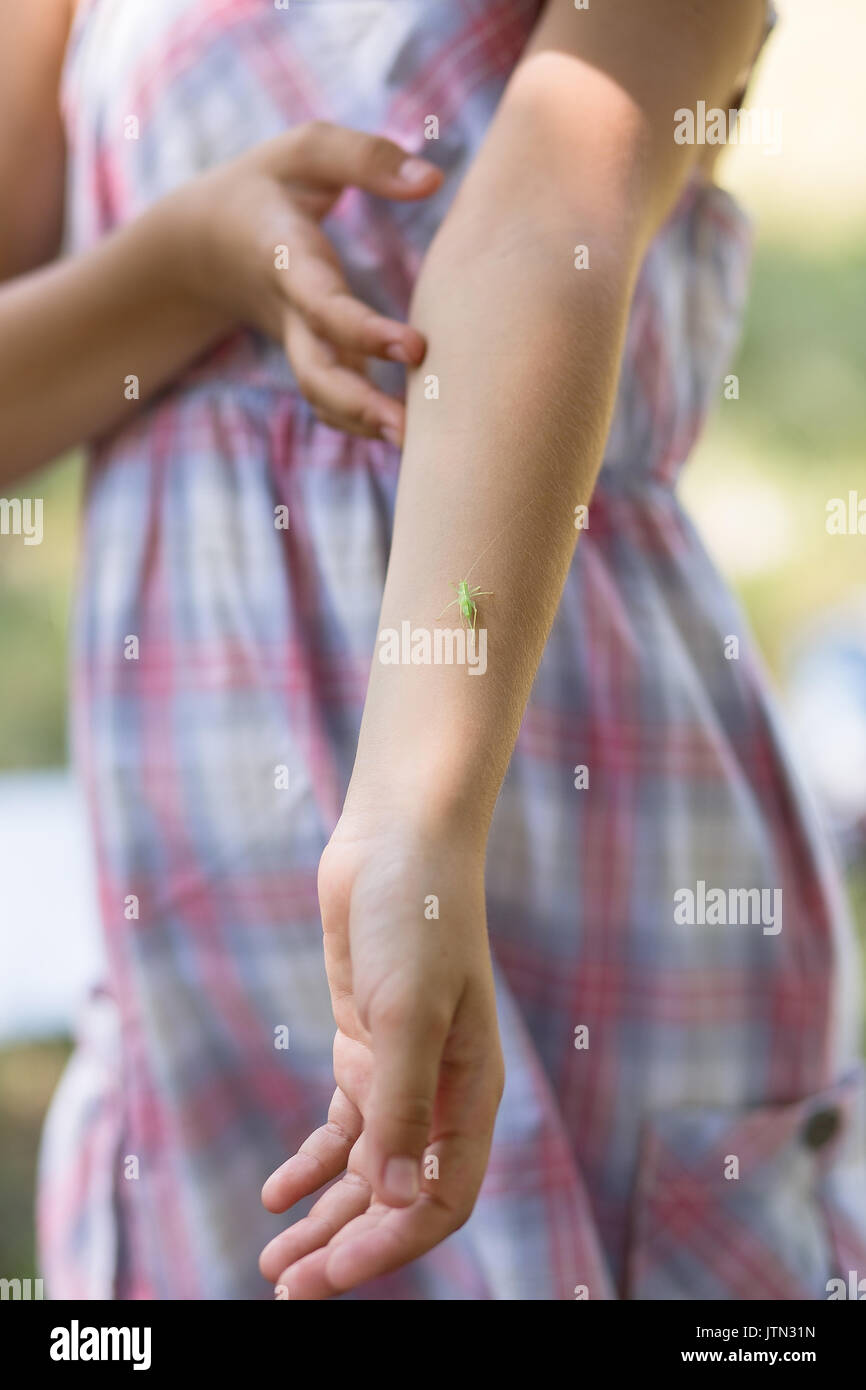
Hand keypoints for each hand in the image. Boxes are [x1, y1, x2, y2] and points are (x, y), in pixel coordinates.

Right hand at [161, 121, 442, 442]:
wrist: (205, 243)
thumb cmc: (268, 186)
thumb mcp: (306, 152)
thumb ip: (366, 160)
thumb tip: (434, 180)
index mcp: (286, 258)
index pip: (322, 303)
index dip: (363, 331)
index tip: (414, 348)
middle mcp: (290, 312)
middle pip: (315, 372)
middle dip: (358, 404)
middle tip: (408, 429)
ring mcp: (298, 343)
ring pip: (323, 396)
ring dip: (364, 425)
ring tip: (417, 447)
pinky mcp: (313, 358)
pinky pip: (333, 401)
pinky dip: (361, 423)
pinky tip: (408, 438)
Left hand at [259, 812, 503, 1298]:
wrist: (397, 842)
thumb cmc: (417, 918)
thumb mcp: (406, 1013)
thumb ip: (401, 1105)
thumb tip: (397, 1199)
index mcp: (472, 1094)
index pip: (441, 1199)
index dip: (389, 1245)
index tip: (329, 1274)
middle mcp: (441, 1093)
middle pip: (398, 1197)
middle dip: (346, 1246)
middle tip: (287, 1288)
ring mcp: (400, 1070)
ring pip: (366, 1168)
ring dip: (324, 1216)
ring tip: (274, 1258)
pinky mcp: (365, 1045)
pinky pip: (343, 1125)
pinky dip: (312, 1163)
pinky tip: (277, 1191)